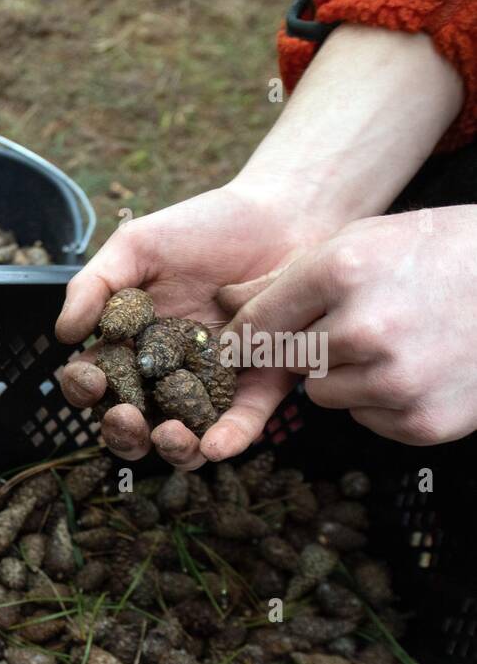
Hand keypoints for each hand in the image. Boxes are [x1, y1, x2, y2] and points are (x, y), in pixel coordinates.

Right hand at [55, 182, 335, 467]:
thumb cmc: (202, 228)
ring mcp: (212, 386)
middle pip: (135, 424)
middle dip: (123, 433)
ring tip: (169, 436)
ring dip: (172, 450)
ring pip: (186, 438)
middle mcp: (167, 376)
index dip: (84, 390)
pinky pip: (243, 423)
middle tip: (125, 417)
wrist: (281, 214)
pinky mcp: (260, 386)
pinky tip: (215, 445)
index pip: (97, 383)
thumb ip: (94, 286)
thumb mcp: (136, 247)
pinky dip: (229, 439)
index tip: (90, 379)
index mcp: (131, 347)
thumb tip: (64, 334)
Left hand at [224, 206, 476, 445]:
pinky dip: (381, 400)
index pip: (255, 325)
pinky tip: (419, 366)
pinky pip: (365, 418)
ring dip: (344, 375)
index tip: (243, 342)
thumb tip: (221, 304)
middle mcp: (366, 328)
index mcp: (344, 271)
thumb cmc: (441, 254)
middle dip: (306, 348)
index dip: (245, 336)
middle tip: (349, 328)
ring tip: (393, 343)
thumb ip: (287, 277)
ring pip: (322, 395)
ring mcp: (396, 379)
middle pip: (286, 362)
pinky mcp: (420, 421)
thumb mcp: (366, 242)